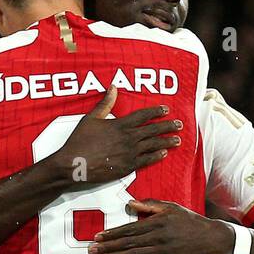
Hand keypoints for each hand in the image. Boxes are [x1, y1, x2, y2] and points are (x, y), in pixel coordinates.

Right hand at [51, 87, 181, 187]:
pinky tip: (164, 154)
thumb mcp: (90, 118)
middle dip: (167, 127)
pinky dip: (156, 156)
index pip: (143, 115)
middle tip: (179, 125)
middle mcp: (128, 138)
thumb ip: (105, 103)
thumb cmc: (80, 141)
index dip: (156, 112)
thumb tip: (112, 87)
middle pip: (153, 130)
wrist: (74, 164)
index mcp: (120, 124)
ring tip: (177, 140)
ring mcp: (129, 153)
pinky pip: (146, 161)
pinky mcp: (127, 167)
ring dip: (166, 142)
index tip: (166, 110)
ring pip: (153, 145)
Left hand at [89, 200, 232, 253]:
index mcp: (157, 222)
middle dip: (107, 247)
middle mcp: (158, 237)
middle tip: (90, 251)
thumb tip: (129, 204)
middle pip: (128, 243)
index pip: (129, 229)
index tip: (97, 236)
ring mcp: (163, 252)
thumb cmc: (189, 221)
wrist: (211, 238)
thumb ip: (150, 205)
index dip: (112, 233)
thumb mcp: (171, 207)